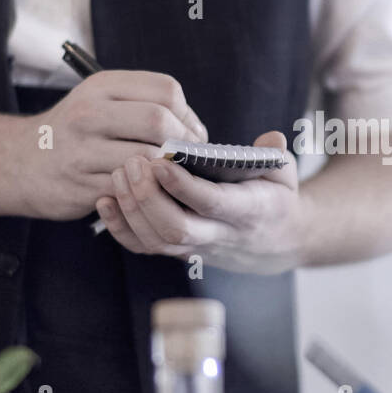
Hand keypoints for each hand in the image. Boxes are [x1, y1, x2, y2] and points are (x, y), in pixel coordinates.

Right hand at [13, 70, 207, 220]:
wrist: (17, 163)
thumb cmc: (74, 132)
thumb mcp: (101, 102)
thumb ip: (144, 105)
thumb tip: (196, 131)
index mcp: (101, 87)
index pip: (166, 90)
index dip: (189, 115)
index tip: (192, 134)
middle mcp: (89, 113)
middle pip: (159, 121)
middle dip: (184, 143)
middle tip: (188, 158)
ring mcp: (81, 150)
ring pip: (147, 158)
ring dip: (168, 170)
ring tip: (170, 175)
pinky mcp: (80, 185)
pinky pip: (130, 189)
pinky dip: (147, 191)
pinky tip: (148, 190)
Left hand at [94, 131, 305, 274]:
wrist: (275, 242)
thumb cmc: (276, 197)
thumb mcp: (285, 174)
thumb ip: (276, 155)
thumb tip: (271, 140)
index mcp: (249, 211)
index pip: (212, 203)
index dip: (183, 185)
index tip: (159, 160)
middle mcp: (220, 235)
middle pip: (176, 228)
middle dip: (148, 197)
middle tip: (132, 163)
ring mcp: (197, 247)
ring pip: (156, 240)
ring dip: (131, 209)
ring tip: (118, 172)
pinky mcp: (179, 251)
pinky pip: (144, 247)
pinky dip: (120, 227)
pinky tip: (106, 200)